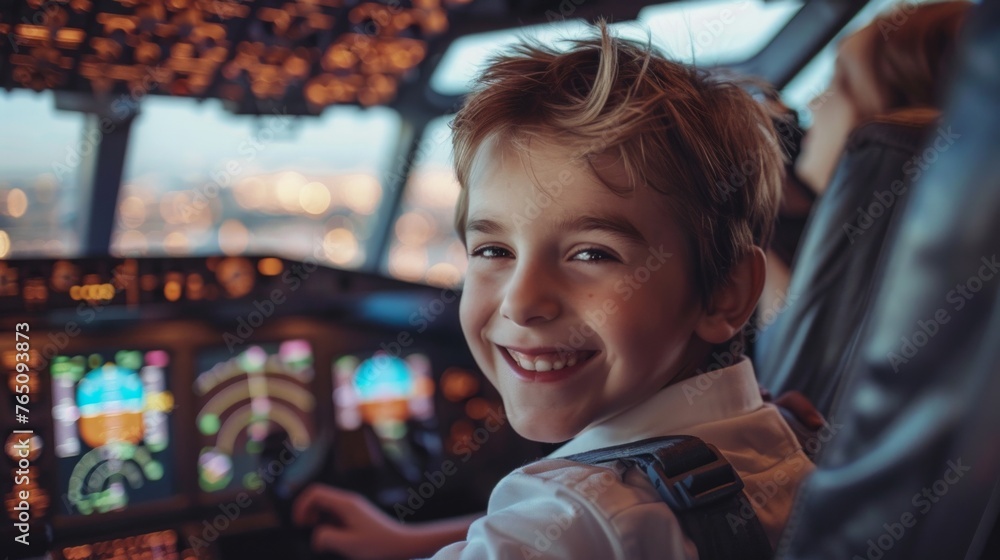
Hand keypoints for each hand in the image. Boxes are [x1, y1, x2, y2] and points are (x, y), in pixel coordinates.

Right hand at [293, 484, 417, 559]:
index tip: (299, 524)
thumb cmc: (379, 546)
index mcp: (345, 504)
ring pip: (326, 505)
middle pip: (319, 496)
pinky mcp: (356, 516)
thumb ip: (326, 538)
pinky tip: (333, 538)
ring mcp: (353, 508)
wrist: (403, 544)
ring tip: (321, 536)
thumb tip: (316, 536)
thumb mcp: (349, 545)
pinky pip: (335, 514)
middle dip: (307, 511)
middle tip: (306, 528)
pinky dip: (328, 523)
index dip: (301, 506)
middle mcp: (349, 501)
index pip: (315, 492)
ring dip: (317, 518)